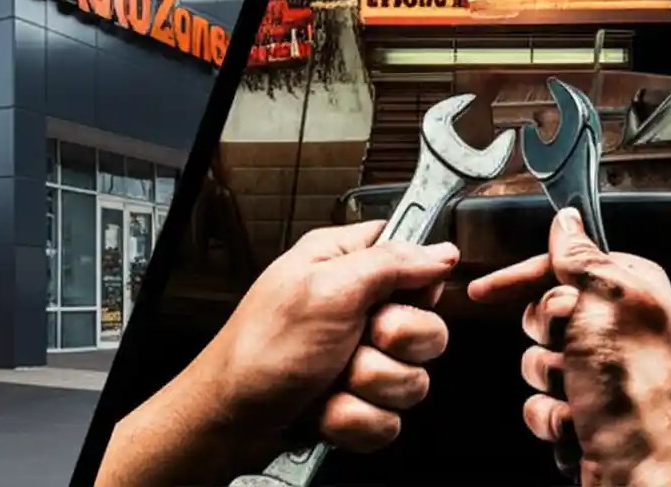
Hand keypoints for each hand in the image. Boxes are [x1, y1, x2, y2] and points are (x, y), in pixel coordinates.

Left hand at [96, 220, 457, 486]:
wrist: (232, 419)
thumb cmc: (259, 350)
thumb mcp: (325, 289)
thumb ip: (389, 263)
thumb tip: (438, 250)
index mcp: (342, 264)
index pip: (412, 257)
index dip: (415, 282)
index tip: (392, 298)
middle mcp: (353, 308)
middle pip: (425, 326)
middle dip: (394, 346)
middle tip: (352, 341)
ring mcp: (358, 359)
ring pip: (412, 379)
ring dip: (368, 387)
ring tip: (329, 378)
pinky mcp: (357, 401)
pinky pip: (390, 417)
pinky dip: (355, 419)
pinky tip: (325, 408)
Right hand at [468, 208, 670, 486]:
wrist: (648, 469)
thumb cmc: (639, 388)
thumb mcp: (604, 300)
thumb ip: (579, 255)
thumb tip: (566, 217)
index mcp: (627, 290)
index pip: (557, 266)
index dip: (519, 279)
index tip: (483, 289)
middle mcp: (614, 328)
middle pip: (538, 316)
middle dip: (544, 339)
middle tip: (572, 350)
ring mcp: (598, 373)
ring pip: (533, 361)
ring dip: (549, 382)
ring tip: (582, 395)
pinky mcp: (583, 411)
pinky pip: (537, 402)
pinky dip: (552, 416)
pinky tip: (580, 422)